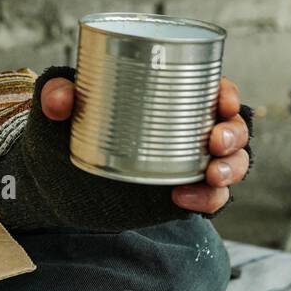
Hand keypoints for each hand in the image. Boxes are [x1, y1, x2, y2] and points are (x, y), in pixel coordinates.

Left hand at [38, 75, 250, 214]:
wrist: (56, 179)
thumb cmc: (65, 131)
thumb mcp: (59, 108)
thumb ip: (56, 95)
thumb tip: (59, 101)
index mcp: (170, 97)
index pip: (213, 90)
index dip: (228, 94)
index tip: (224, 101)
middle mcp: (186, 129)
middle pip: (232, 127)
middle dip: (234, 135)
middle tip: (214, 142)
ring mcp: (187, 163)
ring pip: (230, 163)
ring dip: (230, 168)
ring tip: (211, 176)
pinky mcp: (181, 193)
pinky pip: (210, 198)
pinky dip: (207, 200)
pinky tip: (182, 199)